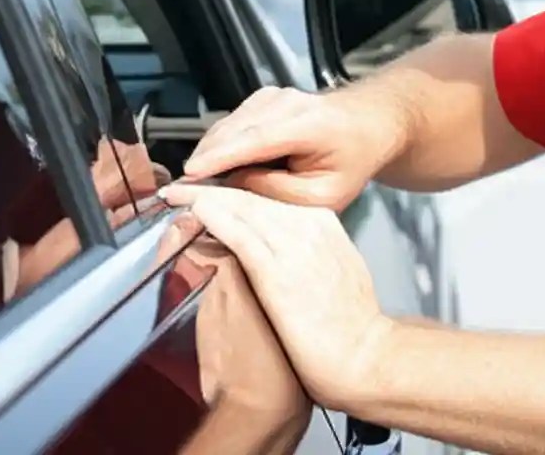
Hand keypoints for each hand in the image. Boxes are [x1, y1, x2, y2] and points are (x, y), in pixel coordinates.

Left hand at [160, 183, 392, 410]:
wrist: (364, 357)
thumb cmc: (352, 329)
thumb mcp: (340, 274)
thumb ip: (316, 255)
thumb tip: (294, 252)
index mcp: (326, 227)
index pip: (274, 201)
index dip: (241, 196)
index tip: (216, 197)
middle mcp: (311, 227)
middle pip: (255, 198)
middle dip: (217, 190)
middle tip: (184, 188)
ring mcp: (294, 246)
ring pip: (243, 208)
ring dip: (206, 198)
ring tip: (180, 193)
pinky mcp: (275, 269)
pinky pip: (238, 233)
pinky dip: (214, 217)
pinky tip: (195, 210)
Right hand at [181, 86, 407, 209]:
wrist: (367, 125)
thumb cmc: (350, 162)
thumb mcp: (324, 194)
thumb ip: (280, 192)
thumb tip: (235, 183)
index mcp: (308, 124)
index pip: (256, 138)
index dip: (221, 156)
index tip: (191, 172)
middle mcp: (287, 102)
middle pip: (234, 131)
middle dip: (206, 159)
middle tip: (182, 190)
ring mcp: (272, 96)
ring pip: (227, 126)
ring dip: (210, 153)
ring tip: (198, 184)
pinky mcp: (262, 98)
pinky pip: (231, 124)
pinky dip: (220, 145)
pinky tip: (218, 167)